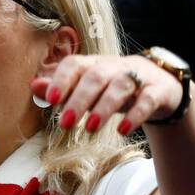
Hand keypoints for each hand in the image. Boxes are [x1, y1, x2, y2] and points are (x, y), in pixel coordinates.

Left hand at [31, 54, 182, 134]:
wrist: (161, 84)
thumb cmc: (113, 87)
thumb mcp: (88, 87)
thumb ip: (62, 87)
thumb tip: (33, 86)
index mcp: (93, 64)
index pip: (74, 64)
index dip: (61, 79)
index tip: (50, 100)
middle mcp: (114, 67)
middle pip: (95, 77)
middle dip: (78, 100)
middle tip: (64, 123)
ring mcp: (138, 77)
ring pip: (120, 87)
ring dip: (103, 107)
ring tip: (89, 128)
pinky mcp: (158, 91)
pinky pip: (147, 100)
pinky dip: (135, 115)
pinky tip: (122, 130)